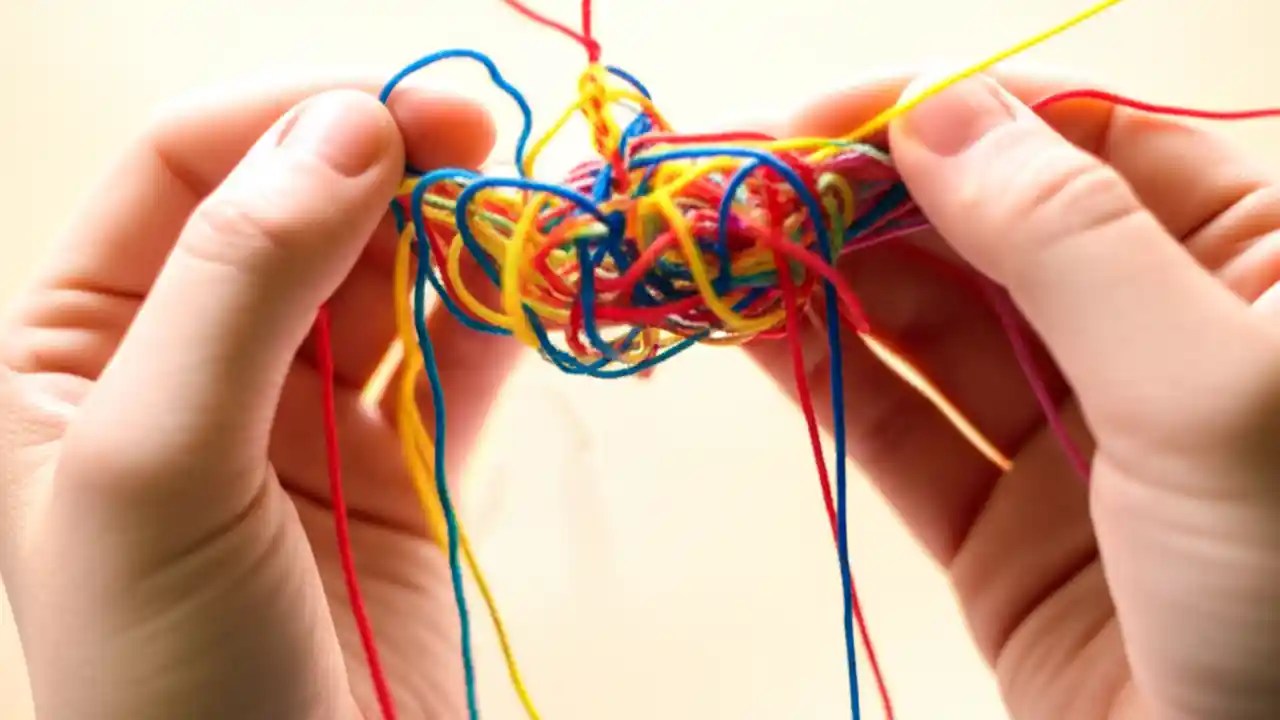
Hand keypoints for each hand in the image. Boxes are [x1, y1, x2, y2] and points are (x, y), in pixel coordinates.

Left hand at [0, 78, 518, 717]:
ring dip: (451, 233)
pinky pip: (451, 363)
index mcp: (80, 350)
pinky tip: (530, 285)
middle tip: (480, 141)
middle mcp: (192, 367)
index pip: (183, 172)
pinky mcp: (397, 471)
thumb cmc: (170, 682)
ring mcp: (302, 418)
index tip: (399, 114)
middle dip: (386, 164)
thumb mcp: (158, 469)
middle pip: (298, 209)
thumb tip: (348, 130)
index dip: (291, 123)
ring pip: (385, 277)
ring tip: (518, 210)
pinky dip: (494, 316)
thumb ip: (240, 284)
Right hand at [751, 74, 1279, 718]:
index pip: (1080, 142)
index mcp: (1255, 269)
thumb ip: (1071, 242)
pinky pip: (900, 432)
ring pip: (928, 327)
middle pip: (985, 228)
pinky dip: (824, 377)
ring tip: (732, 250)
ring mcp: (1073, 440)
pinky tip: (756, 332)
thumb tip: (934, 118)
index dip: (948, 117)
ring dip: (827, 279)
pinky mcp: (1001, 531)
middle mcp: (1157, 342)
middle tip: (754, 190)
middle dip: (866, 198)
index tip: (827, 121)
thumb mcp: (1209, 395)